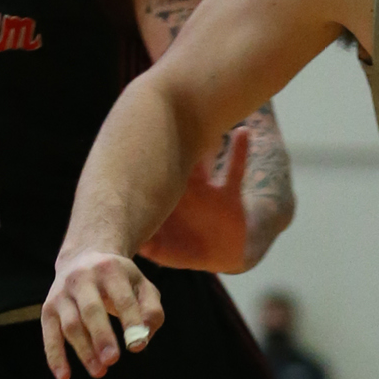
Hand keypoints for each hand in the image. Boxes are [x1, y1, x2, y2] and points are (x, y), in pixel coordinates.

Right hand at [43, 249, 165, 378]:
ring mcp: (62, 293)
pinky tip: (64, 377)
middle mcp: (82, 278)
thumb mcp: (141, 285)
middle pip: (91, 310)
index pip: (122, 298)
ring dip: (83, 350)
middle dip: (102, 336)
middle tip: (113, 360)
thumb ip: (151, 309)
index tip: (138, 346)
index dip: (130, 321)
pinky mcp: (48, 308)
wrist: (84, 257)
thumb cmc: (120, 279)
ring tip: (100, 371)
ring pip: (70, 324)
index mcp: (110, 269)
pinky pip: (49, 334)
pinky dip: (55, 356)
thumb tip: (144, 336)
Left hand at [139, 128, 250, 272]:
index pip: (153, 183)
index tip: (135, 150)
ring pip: (203, 163)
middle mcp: (185, 193)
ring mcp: (207, 191)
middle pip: (175, 166)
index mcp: (168, 204)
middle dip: (169, 149)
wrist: (222, 255)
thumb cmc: (189, 252)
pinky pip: (235, 170)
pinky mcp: (229, 194)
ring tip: (205, 124)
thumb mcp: (169, 253)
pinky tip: (243, 131)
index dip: (145, 169)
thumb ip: (154, 249)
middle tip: (161, 124)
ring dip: (205, 146)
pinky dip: (240, 150)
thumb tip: (138, 245)